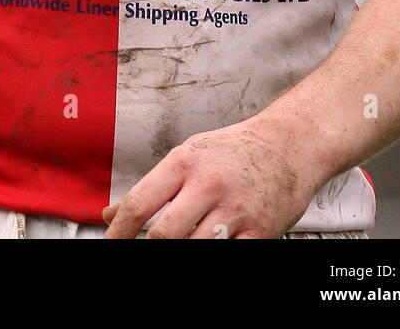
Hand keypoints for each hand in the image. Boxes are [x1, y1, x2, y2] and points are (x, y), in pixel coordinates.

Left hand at [101, 119, 318, 238]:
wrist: (288, 145)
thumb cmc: (235, 150)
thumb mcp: (188, 155)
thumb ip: (150, 187)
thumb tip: (110, 213)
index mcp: (184, 162)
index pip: (141, 203)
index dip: (119, 232)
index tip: (111, 243)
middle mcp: (208, 185)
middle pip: (164, 234)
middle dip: (148, 250)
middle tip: (140, 254)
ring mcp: (235, 210)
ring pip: (194, 248)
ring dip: (181, 253)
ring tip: (177, 246)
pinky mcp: (259, 231)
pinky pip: (229, 255)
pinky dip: (215, 255)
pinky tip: (210, 248)